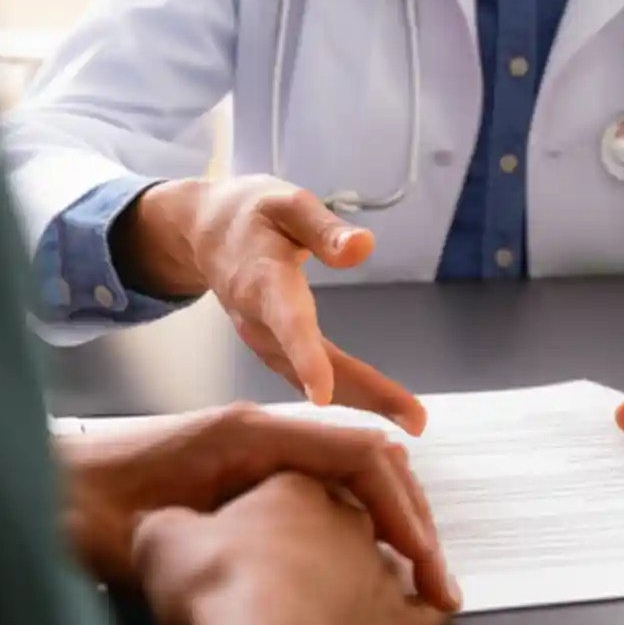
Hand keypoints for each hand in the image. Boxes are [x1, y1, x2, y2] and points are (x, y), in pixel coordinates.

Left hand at [61, 403, 458, 610]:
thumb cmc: (85, 506)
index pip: (354, 454)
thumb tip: (285, 547)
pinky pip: (329, 489)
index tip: (423, 556)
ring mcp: (261, 450)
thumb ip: (221, 530)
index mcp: (250, 432)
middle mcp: (264, 432)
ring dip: (393, 518)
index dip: (399, 507)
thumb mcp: (154, 531)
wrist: (47, 492)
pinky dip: (363, 521)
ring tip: (419, 571)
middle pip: (369, 459)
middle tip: (437, 576)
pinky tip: (372, 558)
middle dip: (413, 515)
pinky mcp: (254, 473)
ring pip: (354, 474)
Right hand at [111, 175, 425, 433]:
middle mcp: (260, 322)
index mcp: (264, 282)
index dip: (305, 357)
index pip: (287, 323)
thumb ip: (324, 227)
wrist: (207, 232)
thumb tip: (364, 246)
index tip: (322, 394)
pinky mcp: (273, 351)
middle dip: (364, 394)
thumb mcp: (288, 204)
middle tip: (415, 421)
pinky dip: (346, 395)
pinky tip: (380, 407)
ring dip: (362, 401)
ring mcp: (264, 342)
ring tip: (411, 420)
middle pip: (312, 365)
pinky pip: (309, 378)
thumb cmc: (254, 213)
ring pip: (313, 380)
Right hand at [134, 474, 454, 624]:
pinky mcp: (401, 621)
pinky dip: (431, 598)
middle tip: (328, 549)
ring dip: (401, 554)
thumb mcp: (162, 540)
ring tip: (380, 571)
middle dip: (350, 522)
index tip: (274, 519)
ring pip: (400, 548)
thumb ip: (169, 523)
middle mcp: (345, 516)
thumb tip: (159, 526)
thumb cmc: (215, 593)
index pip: (301, 477)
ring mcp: (378, 566)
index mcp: (293, 482)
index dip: (287, 498)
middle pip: (357, 506)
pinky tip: (433, 603)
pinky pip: (426, 604)